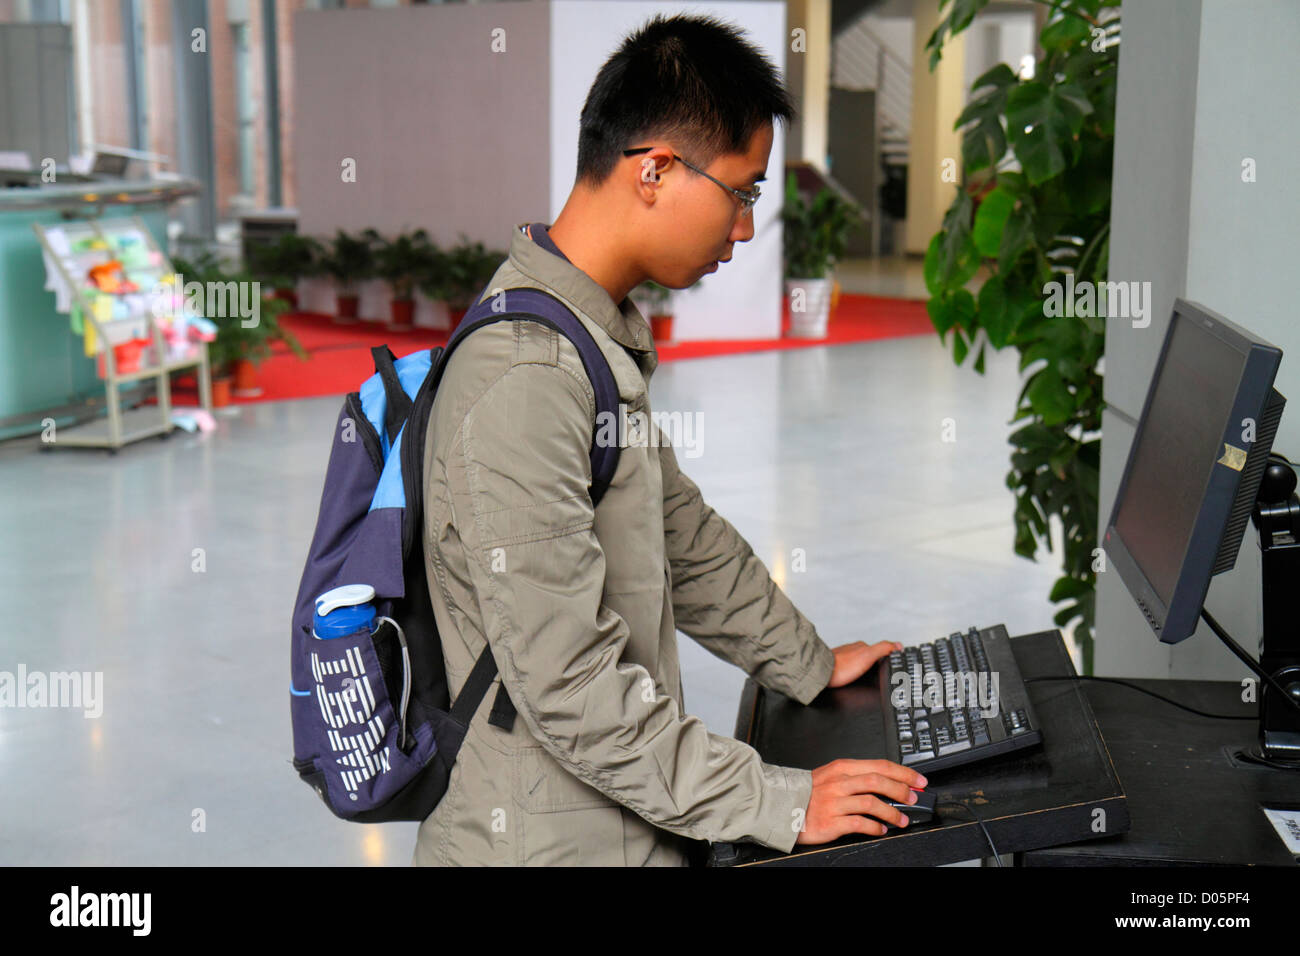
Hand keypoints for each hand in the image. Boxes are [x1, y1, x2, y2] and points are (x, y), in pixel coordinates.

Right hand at [794, 759, 927, 844]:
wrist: (782, 806)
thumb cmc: (809, 793)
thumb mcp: (832, 776)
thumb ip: (856, 777)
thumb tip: (887, 783)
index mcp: (842, 768)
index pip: (879, 765)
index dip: (903, 773)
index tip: (918, 780)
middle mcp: (839, 782)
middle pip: (878, 781)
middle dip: (901, 790)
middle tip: (914, 798)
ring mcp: (834, 802)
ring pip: (871, 802)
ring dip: (892, 812)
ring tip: (902, 820)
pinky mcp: (831, 821)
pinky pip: (859, 823)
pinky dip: (875, 827)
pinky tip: (881, 830)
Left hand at [827, 640, 901, 687]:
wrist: (821, 673)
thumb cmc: (842, 667)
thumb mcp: (868, 656)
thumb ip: (883, 649)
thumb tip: (898, 645)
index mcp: (861, 647)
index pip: (877, 650)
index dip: (885, 657)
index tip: (890, 662)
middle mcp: (851, 650)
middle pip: (867, 655)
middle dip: (874, 663)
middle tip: (881, 671)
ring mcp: (842, 657)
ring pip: (857, 662)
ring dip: (862, 668)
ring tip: (868, 675)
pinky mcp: (835, 666)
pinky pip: (847, 668)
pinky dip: (852, 672)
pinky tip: (852, 677)